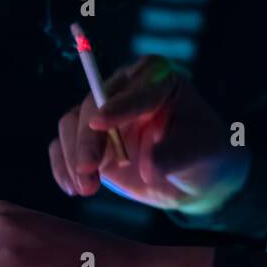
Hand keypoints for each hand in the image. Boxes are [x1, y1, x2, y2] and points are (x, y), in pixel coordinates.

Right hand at [49, 56, 249, 212]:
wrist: (194, 177)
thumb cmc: (205, 153)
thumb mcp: (202, 151)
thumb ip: (175, 155)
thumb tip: (145, 165)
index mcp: (156, 78)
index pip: (134, 88)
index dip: (118, 105)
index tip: (100, 123)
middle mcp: (123, 90)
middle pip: (92, 105)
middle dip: (87, 139)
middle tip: (87, 169)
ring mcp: (102, 116)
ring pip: (70, 124)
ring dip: (72, 156)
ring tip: (86, 188)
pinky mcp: (88, 142)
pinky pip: (62, 147)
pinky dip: (61, 167)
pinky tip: (72, 187)